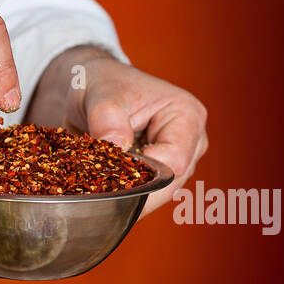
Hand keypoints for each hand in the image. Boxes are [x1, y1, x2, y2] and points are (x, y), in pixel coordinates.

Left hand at [29, 48, 207, 215]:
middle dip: (133, 194)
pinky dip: (123, 198)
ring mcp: (178, 161)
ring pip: (157, 195)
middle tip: (96, 198)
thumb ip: (108, 118)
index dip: (142, 177)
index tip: (107, 181)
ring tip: (95, 194)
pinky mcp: (160, 174)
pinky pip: (145, 196)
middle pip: (169, 185)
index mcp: (186, 116)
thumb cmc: (102, 84)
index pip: (173, 161)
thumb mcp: (101, 95)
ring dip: (127, 199)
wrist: (92, 90)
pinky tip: (101, 195)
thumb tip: (116, 145)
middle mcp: (191, 141)